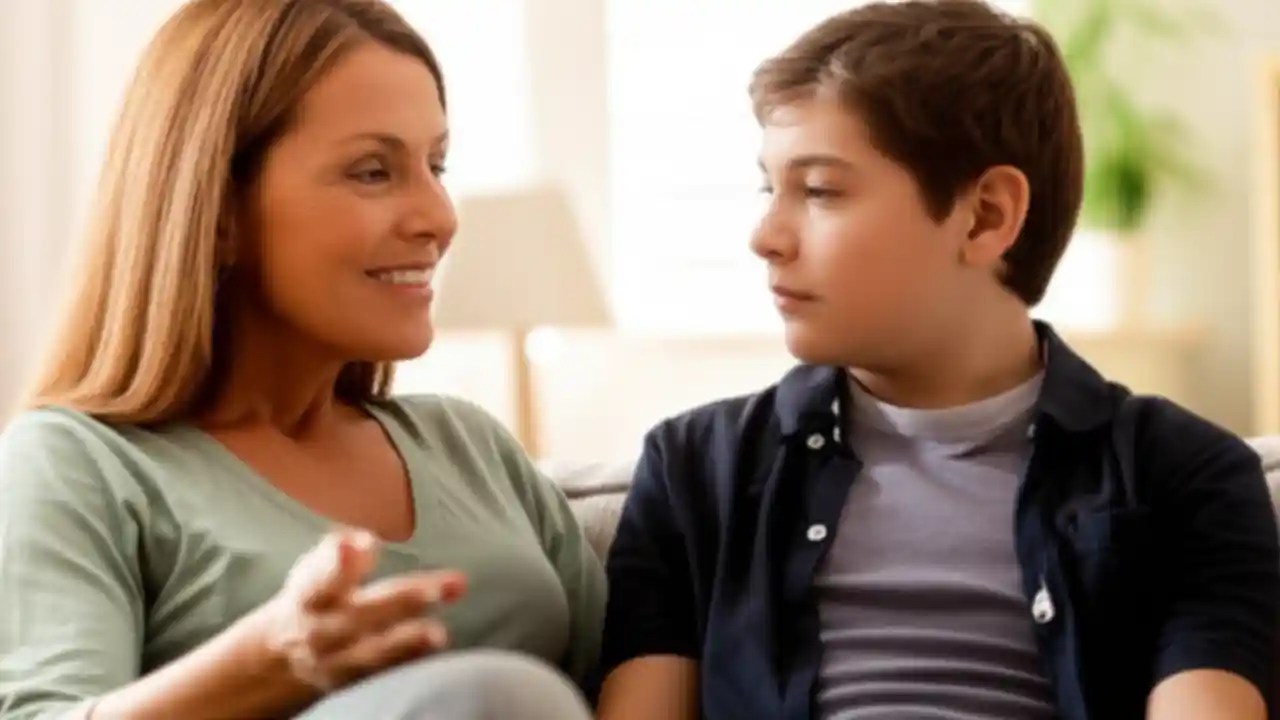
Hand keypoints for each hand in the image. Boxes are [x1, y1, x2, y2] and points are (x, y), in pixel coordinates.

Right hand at [258, 529, 466, 692]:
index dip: (340, 562)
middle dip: (399, 603)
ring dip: (407, 642)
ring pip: (372, 653)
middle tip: (435, 590)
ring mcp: (334, 662)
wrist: (286, 654)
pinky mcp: (350, 681)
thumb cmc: (315, 599)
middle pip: (359, 616)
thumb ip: (339, 556)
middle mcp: (318, 632)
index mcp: (307, 595)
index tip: (363, 545)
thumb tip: (363, 541)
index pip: (321, 578)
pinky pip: (382, 672)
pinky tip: (435, 642)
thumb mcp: (316, 571)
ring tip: (438, 633)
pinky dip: (408, 658)